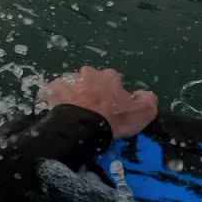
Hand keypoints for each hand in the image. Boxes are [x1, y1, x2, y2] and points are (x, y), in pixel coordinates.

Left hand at [38, 66, 157, 138]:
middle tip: (93, 109)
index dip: (113, 93)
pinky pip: (54, 91)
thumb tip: (145, 93)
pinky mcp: (54, 90)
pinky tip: (59, 109)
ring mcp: (70, 80)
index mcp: (110, 76)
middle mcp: (89, 73)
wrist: (84, 128)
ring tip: (76, 111)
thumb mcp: (142, 113)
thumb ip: (148, 100)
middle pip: (92, 80)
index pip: (113, 80)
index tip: (111, 106)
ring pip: (73, 84)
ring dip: (75, 94)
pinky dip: (56, 98)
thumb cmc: (114, 120)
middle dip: (92, 91)